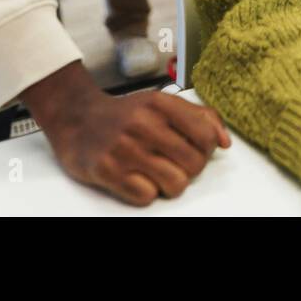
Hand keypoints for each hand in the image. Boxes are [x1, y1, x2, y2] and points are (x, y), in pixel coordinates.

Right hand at [22, 62, 230, 204]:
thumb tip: (225, 143)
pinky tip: (136, 179)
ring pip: (175, 184)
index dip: (206, 149)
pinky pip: (146, 196)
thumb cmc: (126, 114)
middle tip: (174, 164)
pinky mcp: (106, 171)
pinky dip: (145, 192)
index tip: (194, 149)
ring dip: (170, 184)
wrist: (76, 117)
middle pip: (194, 164)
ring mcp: (124, 148)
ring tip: (156, 173)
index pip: (205, 135)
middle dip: (189, 169)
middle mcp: (144, 124)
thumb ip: (200, 117)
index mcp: (161, 104)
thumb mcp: (163, 103)